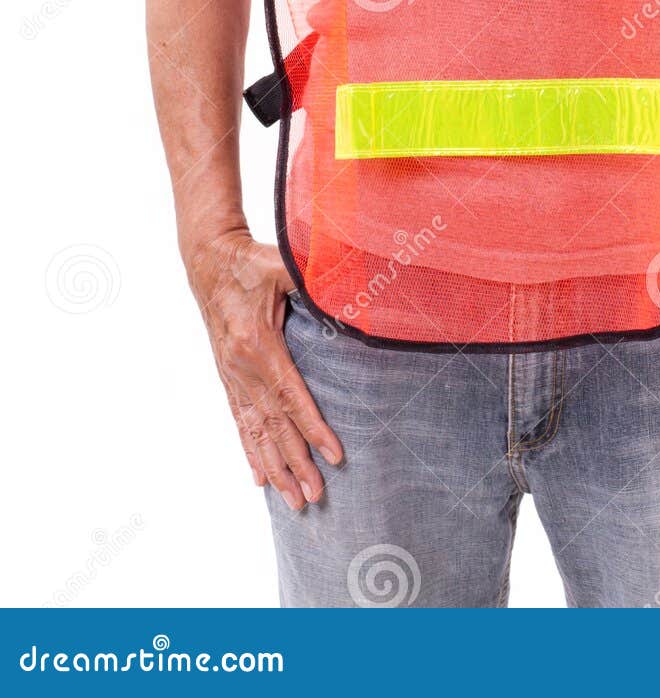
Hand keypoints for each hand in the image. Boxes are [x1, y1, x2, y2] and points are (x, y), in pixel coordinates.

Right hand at [186, 230, 343, 511]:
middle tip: (317, 496)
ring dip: (276, 468)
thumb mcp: (282, 264)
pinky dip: (251, 452)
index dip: (314, 428)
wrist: (209, 261)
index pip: (291, 396)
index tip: (335, 454)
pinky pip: (240, 423)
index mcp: (258, 343)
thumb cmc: (251, 262)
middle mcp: (242, 368)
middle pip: (274, 425)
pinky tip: (260, 479)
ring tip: (294, 500)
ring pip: (255, 432)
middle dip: (297, 463)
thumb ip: (312, 277)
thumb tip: (348, 284)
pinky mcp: (227, 378)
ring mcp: (232, 377)